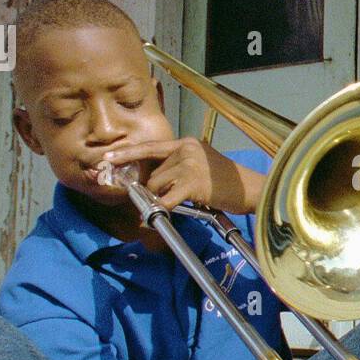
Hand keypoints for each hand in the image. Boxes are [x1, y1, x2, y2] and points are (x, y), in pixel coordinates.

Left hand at [100, 137, 259, 212]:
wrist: (250, 188)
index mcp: (187, 144)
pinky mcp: (192, 182)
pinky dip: (160, 209)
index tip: (109, 157)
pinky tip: (157, 216)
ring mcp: (189, 165)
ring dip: (161, 199)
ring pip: (157, 185)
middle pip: (154, 173)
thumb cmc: (227, 182)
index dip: (128, 153)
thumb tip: (155, 182)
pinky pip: (166, 198)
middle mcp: (186, 150)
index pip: (151, 147)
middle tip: (158, 200)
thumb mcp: (202, 165)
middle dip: (152, 190)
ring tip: (178, 204)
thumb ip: (180, 166)